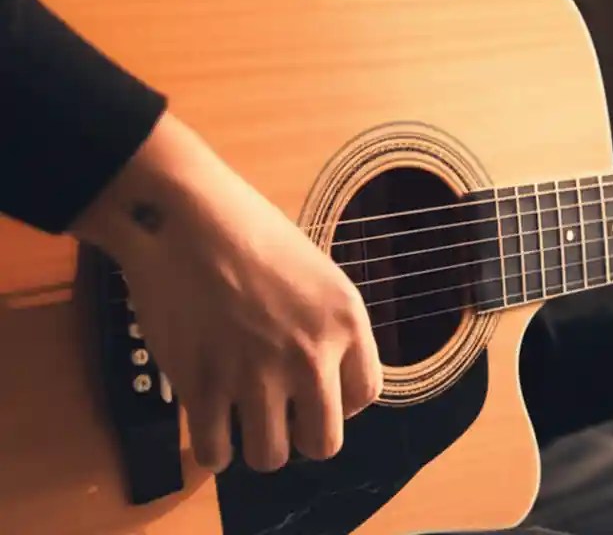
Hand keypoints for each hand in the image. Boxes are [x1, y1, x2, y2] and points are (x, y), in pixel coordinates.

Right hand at [72, 113, 381, 472]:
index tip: (315, 395)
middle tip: (279, 418)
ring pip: (270, 456)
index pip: (365, 396)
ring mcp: (257, 375)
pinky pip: (216, 453)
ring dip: (256, 446)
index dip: (341, 404)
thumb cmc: (249, 233)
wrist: (184, 217)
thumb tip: (326, 378)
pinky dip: (211, 449)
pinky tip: (209, 426)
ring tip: (241, 421)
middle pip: (323, 442)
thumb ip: (328, 327)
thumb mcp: (317, 274)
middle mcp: (311, 354)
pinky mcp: (204, 386)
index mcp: (346, 321)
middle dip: (301, 436)